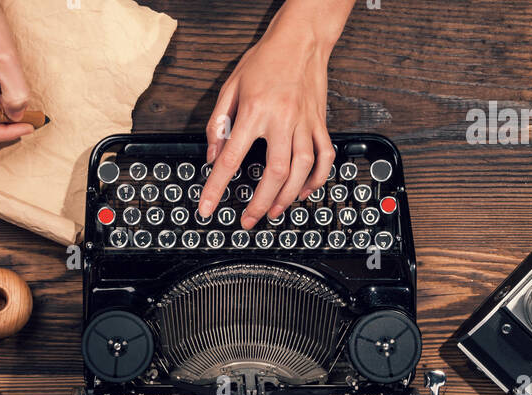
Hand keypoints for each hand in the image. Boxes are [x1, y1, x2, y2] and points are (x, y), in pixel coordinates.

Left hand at [200, 0, 347, 227]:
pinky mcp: (320, 123)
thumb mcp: (231, 86)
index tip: (207, 208)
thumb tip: (212, 155)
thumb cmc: (265, 59)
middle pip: (274, 174)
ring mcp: (305, 123)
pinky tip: (304, 191)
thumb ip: (219, 122)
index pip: (231, 158)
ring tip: (274, 212)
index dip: (216, 188)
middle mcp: (282, 119)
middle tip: (248, 220)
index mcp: (255, 111)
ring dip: (288, 197)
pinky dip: (316, 179)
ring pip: (301, 171)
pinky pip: (324, 157)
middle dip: (259, 203)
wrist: (301, 38)